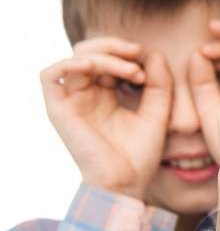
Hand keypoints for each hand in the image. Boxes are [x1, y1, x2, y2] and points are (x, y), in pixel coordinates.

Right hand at [40, 38, 171, 199]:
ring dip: (103, 56)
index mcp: (106, 93)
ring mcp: (70, 100)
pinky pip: (50, 75)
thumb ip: (159, 84)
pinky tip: (96, 68)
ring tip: (131, 69)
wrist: (127, 184)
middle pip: (89, 51)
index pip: (108, 57)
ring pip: (75, 58)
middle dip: (114, 46)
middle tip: (137, 52)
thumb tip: (153, 54)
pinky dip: (70, 64)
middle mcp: (85, 94)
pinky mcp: (58, 110)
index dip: (126, 51)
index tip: (149, 59)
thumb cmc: (140, 155)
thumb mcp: (157, 113)